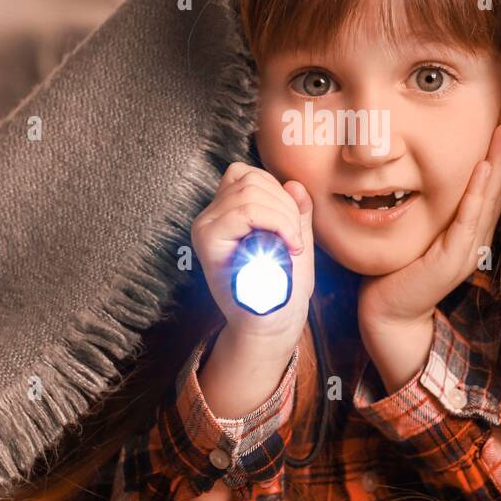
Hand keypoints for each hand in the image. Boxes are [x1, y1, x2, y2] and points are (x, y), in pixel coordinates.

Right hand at [190, 161, 315, 360]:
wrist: (271, 325)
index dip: (278, 191)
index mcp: (225, 212)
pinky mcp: (208, 240)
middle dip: (285, 204)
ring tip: (292, 244)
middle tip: (296, 239)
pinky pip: (245, 210)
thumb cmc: (282, 287)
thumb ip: (294, 212)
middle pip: (250, 179)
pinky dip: (277, 222)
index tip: (294, 226)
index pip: (247, 174)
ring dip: (283, 215)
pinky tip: (289, 246)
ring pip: (249, 191)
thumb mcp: (293, 240)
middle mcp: (209, 216)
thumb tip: (295, 183)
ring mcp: (205, 227)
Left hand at [358, 105, 500, 344]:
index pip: (491, 184)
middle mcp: (476, 237)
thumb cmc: (399, 271)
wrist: (389, 313)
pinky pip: (469, 219)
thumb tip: (423, 173)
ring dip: (498, 160)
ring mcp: (468, 249)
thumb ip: (432, 209)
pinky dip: (478, 192)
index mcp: (471, 230)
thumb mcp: (420, 231)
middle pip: (497, 184)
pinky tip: (484, 167)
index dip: (500, 152)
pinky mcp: (453, 259)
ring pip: (490, 196)